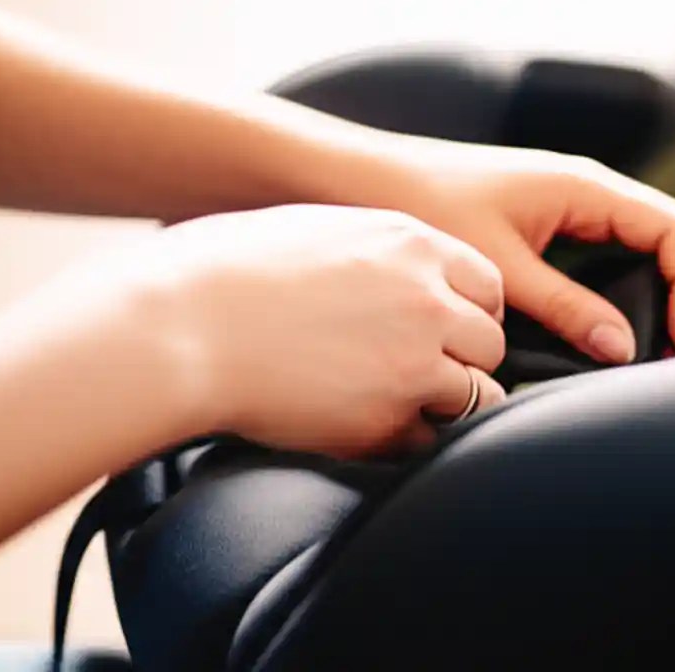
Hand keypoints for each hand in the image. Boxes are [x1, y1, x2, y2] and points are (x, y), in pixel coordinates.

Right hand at [64, 204, 507, 458]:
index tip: (451, 328)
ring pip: (479, 396)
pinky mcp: (387, 417)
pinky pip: (430, 440)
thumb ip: (374, 254)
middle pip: (491, 342)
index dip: (472, 311)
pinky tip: (369, 430)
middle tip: (424, 373)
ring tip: (399, 406)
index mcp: (411, 243)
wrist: (182, 325)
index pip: (488, 283)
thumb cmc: (227, 272)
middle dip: (466, 359)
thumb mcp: (317, 233)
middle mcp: (427, 298)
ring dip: (447, 405)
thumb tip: (391, 275)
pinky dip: (409, 441)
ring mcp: (413, 360)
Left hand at [375, 141, 674, 362]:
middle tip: (671, 353)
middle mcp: (591, 189)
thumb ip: (564, 309)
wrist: (372, 179)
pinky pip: (613, 250)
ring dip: (660, 290)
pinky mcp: (553, 221)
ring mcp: (574, 203)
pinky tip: (610, 325)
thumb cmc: (429, 205)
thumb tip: (622, 348)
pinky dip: (627, 286)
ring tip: (651, 346)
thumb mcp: (502, 268)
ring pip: (647, 244)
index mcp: (587, 187)